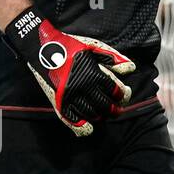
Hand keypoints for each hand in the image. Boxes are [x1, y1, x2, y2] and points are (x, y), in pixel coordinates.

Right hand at [4, 8, 135, 134]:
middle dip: (114, 109)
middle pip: (105, 105)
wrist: (42, 47)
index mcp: (94, 74)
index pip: (115, 91)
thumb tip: (131, 69)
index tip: (124, 95)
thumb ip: (113, 57)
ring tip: (103, 115)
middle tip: (117, 110)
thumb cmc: (70, 45)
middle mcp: (83, 87)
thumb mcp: (94, 46)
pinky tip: (87, 127)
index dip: (122, 95)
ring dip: (100, 116)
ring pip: (90, 113)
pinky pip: (71, 118)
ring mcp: (70, 96)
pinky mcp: (58, 101)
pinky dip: (80, 126)